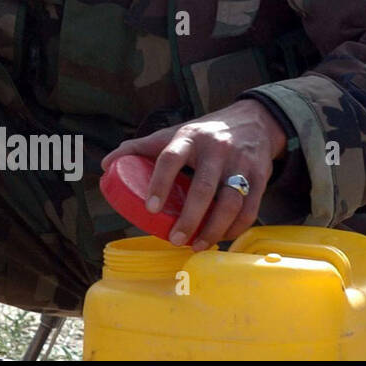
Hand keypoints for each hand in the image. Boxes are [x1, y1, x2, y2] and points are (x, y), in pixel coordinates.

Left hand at [101, 98, 287, 250]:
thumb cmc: (202, 134)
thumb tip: (105, 165)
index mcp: (188, 137)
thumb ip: (139, 147)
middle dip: (189, 218)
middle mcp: (215, 149)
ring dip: (214, 228)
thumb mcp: (172, 133)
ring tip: (197, 245)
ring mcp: (240, 163)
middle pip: (202, 188)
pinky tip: (222, 238)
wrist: (252, 121)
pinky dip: (236, 227)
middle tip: (175, 238)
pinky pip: (250, 208)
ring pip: (230, 202)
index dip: (159, 183)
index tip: (151, 209)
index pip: (170, 158)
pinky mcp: (260, 176)